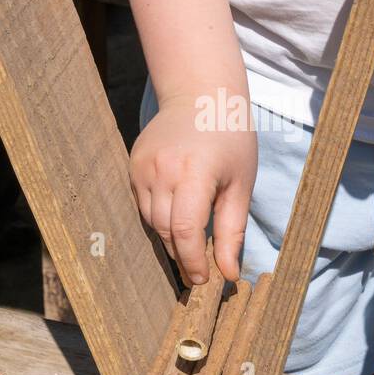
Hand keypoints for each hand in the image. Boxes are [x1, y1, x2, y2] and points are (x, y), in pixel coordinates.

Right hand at [130, 98, 256, 284]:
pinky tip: (177, 218)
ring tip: (191, 246)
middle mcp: (162, 169)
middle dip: (182, 256)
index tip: (204, 280)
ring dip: (170, 239)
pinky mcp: (132, 165)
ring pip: (150, 221)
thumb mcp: (241, 184)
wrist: (200, 94)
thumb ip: (233, 231)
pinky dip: (158, 218)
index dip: (192, 262)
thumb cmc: (230, 138)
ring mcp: (142, 166)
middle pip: (165, 231)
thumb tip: (228, 273)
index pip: (184, 231)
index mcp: (194, 172)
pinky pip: (142, 205)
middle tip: (201, 271)